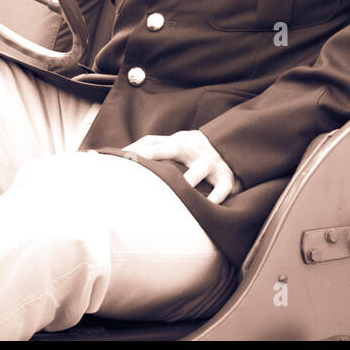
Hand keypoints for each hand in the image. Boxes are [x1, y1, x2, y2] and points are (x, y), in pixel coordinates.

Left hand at [122, 130, 237, 203]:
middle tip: (142, 167)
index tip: (121, 159)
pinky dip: (217, 197)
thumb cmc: (190, 151)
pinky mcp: (227, 178)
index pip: (154, 143)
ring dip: (189, 180)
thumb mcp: (172, 144)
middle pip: (174, 148)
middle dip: (156, 153)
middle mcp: (193, 150)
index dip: (138, 150)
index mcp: (178, 142)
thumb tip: (120, 157)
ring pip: (199, 170)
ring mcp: (211, 163)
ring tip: (179, 192)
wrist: (230, 147)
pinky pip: (222, 188)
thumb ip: (149, 148)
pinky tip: (208, 206)